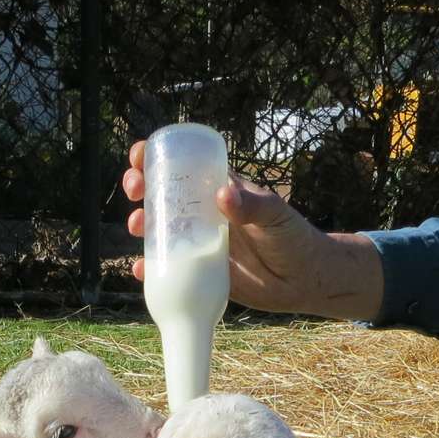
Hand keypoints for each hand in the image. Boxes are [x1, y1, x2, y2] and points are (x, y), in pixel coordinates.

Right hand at [122, 140, 384, 320]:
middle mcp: (204, 215)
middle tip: (134, 191)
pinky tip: (141, 269)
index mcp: (219, 192)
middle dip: (141, 189)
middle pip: (163, 197)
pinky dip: (151, 269)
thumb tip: (223, 194)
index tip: (141, 156)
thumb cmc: (294, 238)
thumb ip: (252, 205)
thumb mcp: (275, 215)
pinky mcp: (199, 274)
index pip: (184, 167)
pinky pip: (169, 269)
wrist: (305, 281)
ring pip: (160, 231)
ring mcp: (199, 244)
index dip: (158, 158)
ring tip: (137, 227)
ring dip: (142, 225)